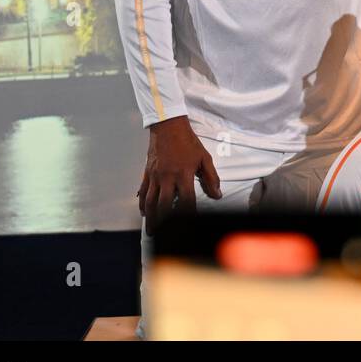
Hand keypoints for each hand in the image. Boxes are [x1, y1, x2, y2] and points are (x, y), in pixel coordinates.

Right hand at [137, 116, 220, 236]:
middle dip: (164, 222)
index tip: (190, 223)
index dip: (189, 213)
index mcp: (184, 174)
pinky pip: (143, 191)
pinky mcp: (147, 173)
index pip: (186, 200)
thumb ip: (211, 177)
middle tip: (163, 234)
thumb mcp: (204, 157)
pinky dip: (142, 203)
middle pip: (164, 205)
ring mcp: (155, 176)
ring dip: (151, 217)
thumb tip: (218, 195)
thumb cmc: (188, 142)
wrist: (168, 127)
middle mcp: (168, 177)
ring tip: (152, 229)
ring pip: (150, 201)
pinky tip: (143, 212)